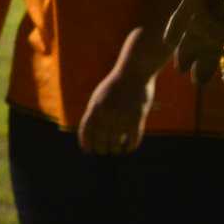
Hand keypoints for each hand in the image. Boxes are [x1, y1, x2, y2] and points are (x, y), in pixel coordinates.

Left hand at [76, 42, 154, 156]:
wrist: (135, 71)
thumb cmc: (116, 84)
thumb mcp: (99, 96)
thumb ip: (94, 112)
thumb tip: (89, 131)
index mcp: (95, 108)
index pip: (86, 133)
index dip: (86, 144)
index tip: (89, 151)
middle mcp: (107, 114)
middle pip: (101, 142)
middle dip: (102, 149)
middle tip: (105, 151)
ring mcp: (122, 117)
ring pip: (116, 144)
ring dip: (116, 149)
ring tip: (117, 150)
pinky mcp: (137, 118)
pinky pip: (132, 141)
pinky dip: (130, 147)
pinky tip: (129, 148)